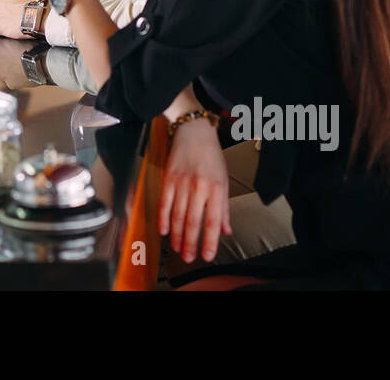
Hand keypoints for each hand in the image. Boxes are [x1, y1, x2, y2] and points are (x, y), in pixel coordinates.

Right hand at [160, 117, 231, 264]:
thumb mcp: (223, 181)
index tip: (207, 256)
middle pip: (193, 222)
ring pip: (177, 216)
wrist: (193, 132)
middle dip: (190, 243)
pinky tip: (163, 231)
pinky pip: (164, 203)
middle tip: (188, 258)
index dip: (210, 241)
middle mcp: (198, 188)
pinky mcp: (168, 178)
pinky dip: (163, 219)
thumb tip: (226, 230)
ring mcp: (181, 183)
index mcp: (215, 189)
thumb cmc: (211, 156)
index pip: (213, 222)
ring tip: (177, 249)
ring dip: (176, 235)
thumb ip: (224, 208)